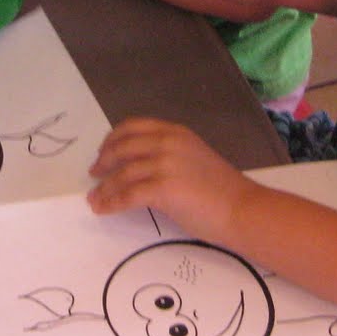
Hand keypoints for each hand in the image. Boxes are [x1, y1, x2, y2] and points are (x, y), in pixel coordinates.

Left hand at [87, 117, 254, 242]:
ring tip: (95, 199)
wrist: (242, 208)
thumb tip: (140, 167)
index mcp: (176, 132)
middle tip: (94, 173)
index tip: (103, 150)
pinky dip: (111, 202)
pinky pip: (127, 195)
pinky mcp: (162, 188)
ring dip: (104, 187)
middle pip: (122, 147)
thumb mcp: (194, 158)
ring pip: (122, 173)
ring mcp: (164, 164)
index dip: (113, 138)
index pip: (134, 126)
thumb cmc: (222, 190)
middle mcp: (168, 143)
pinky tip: (103, 209)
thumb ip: (169, 155)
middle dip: (104, 160)